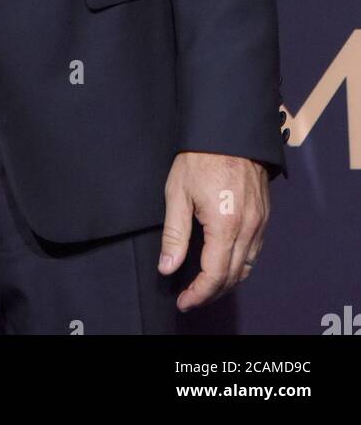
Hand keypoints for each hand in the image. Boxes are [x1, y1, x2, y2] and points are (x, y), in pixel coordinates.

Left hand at [158, 150, 269, 311]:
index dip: (198, 294)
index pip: (214, 275)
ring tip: (206, 284)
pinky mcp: (264, 214)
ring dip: (228, 280)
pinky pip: (256, 250)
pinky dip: (240, 263)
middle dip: (212, 292)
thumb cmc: (200, 158)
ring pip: (248, 266)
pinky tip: (225, 260)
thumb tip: (167, 267)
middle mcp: (248, 228)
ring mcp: (260, 222)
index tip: (183, 301)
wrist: (228, 131)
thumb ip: (174, 234)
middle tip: (191, 296)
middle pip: (233, 276)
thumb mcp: (177, 193)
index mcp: (225, 226)